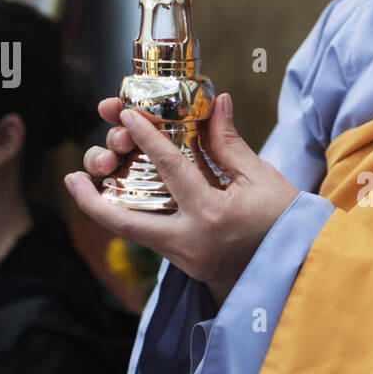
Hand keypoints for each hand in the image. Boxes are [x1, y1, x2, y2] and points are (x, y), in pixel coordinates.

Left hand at [65, 93, 298, 306]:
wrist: (301, 270)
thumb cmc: (288, 222)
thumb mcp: (262, 178)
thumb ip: (230, 144)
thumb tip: (216, 103)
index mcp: (212, 215)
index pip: (169, 168)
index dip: (145, 136)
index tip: (127, 115)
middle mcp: (191, 242)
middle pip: (124, 223)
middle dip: (91, 201)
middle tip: (71, 177)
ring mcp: (186, 260)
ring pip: (134, 235)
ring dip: (109, 210)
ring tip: (90, 186)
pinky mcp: (188, 266)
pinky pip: (153, 239)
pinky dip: (137, 218)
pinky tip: (127, 200)